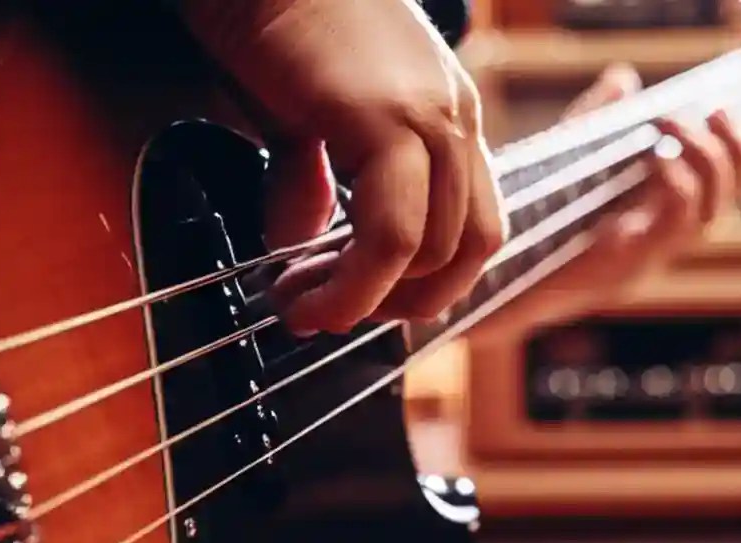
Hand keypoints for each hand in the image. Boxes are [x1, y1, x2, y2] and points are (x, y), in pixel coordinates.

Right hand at [178, 0, 504, 334]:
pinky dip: (354, 283)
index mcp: (445, 115)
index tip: (363, 298)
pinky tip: (308, 289)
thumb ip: (312, 181)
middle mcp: (453, 118)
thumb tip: (298, 240)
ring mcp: (429, 117)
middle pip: (470, 248)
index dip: (428, 279)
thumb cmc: (268, 22)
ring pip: (434, 251)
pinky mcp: (387, 119)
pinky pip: (393, 236)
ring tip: (307, 309)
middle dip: (405, 304)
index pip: (472, 222)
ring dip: (368, 301)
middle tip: (333, 315)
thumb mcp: (298, 118)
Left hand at [469, 64, 740, 342]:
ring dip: (705, 162)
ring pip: (708, 215)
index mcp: (648, 221)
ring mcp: (643, 260)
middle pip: (724, 202)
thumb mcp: (563, 159)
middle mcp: (654, 245)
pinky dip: (677, 186)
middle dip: (734, 153)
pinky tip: (661, 157)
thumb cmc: (518, 223)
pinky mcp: (622, 267)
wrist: (480, 281)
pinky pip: (672, 227)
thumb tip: (627, 78)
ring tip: (678, 121)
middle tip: (715, 110)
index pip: (717, 190)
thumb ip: (597, 119)